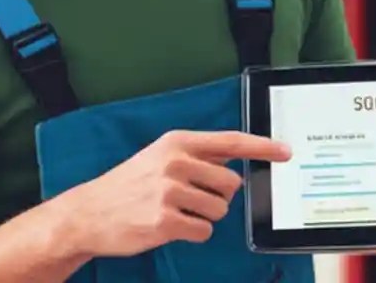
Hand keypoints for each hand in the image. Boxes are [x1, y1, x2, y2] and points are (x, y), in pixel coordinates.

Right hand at [56, 130, 291, 258]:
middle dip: (218, 196)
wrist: (89, 213)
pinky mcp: (165, 221)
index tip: (286, 151)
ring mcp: (169, 192)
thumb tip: (235, 161)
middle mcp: (175, 162)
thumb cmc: (129, 185)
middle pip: (230, 184)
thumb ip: (197, 156)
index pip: (230, 141)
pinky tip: (168, 226)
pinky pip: (204, 231)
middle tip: (190, 199)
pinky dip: (192, 233)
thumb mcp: (160, 157)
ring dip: (203, 217)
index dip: (262, 147)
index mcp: (177, 142)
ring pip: (219, 210)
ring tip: (174, 211)